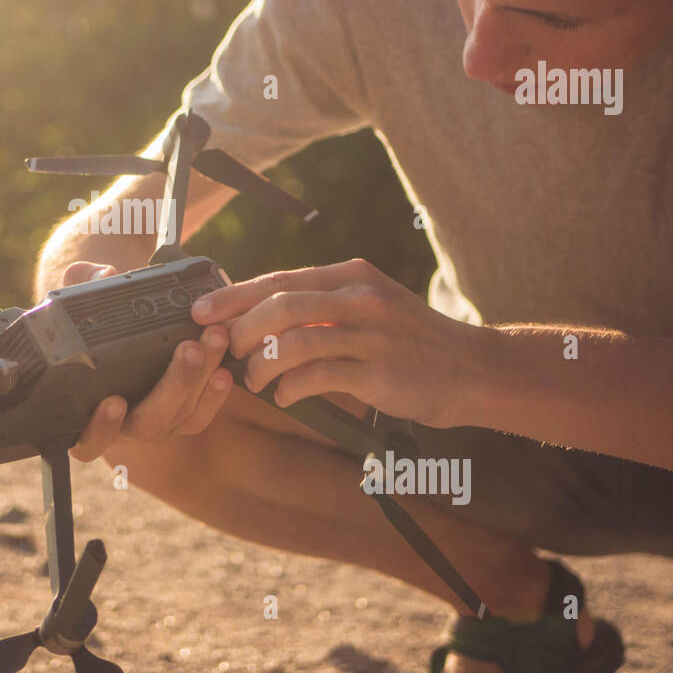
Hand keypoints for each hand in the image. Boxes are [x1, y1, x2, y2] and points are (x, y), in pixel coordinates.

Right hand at [59, 261, 233, 461]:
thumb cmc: (86, 326)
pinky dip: (215, 397)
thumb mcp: (77, 301)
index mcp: (83, 414)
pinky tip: (224, 369)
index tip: (113, 401)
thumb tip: (106, 274)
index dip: (100, 427)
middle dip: (174, 385)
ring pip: (180, 416)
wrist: (112, 333)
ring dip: (200, 379)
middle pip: (149, 423)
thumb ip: (82, 284)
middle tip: (190, 348)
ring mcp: (154, 424)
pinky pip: (199, 417)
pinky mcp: (180, 418)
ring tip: (214, 340)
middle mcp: (120, 426)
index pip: (86, 439)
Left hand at [190, 258, 486, 427]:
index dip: (233, 296)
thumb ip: (321, 305)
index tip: (201, 311)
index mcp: (351, 275)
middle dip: (241, 331)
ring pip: (294, 342)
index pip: (279, 279)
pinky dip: (291, 389)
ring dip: (262, 366)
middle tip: (227, 352)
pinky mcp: (378, 371)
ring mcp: (371, 334)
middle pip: (280, 306)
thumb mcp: (368, 305)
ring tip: (255, 381)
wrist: (471, 369)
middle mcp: (359, 297)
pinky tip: (286, 397)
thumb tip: (257, 314)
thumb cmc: (409, 341)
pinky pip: (317, 377)